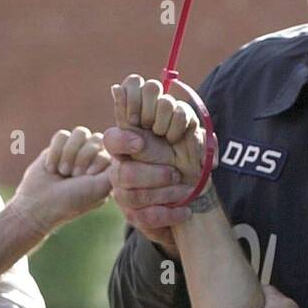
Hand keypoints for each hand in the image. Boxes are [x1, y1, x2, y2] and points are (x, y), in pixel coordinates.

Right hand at [12, 126, 111, 235]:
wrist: (38, 205)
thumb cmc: (71, 201)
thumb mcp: (100, 188)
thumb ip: (115, 169)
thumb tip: (125, 149)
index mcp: (106, 170)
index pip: (110, 148)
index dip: (96, 160)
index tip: (86, 177)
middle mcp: (93, 159)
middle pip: (96, 138)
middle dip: (82, 157)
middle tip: (73, 176)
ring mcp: (76, 152)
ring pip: (80, 132)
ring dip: (69, 153)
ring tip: (62, 172)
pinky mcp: (58, 147)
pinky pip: (62, 134)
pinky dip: (55, 152)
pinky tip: (51, 168)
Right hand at [105, 74, 216, 254]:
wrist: (194, 194)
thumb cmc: (186, 156)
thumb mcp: (185, 133)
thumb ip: (166, 114)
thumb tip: (127, 89)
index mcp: (130, 146)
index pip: (112, 139)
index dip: (123, 141)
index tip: (141, 142)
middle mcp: (121, 169)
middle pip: (123, 173)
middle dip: (153, 174)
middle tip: (177, 173)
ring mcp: (124, 194)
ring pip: (132, 196)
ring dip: (165, 194)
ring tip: (187, 191)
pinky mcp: (134, 217)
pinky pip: (144, 218)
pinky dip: (168, 214)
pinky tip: (185, 211)